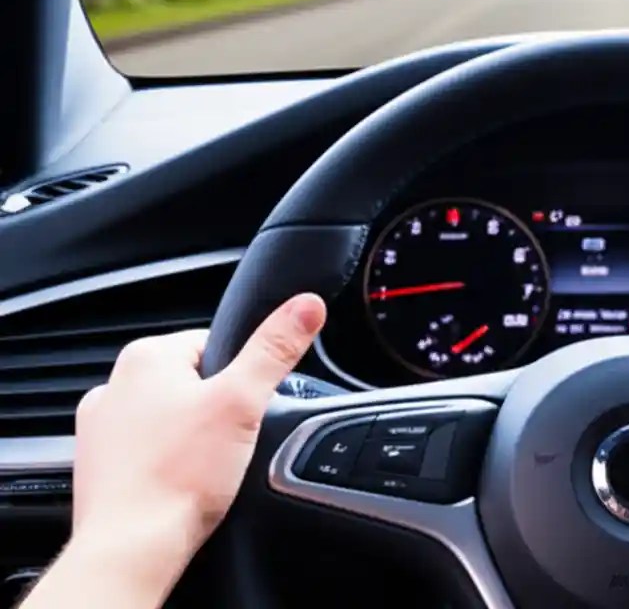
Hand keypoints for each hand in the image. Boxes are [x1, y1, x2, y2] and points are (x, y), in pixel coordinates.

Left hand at [68, 294, 326, 590]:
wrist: (132, 547)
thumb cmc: (179, 477)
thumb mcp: (243, 402)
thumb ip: (275, 349)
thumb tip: (306, 305)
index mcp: (147, 356)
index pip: (214, 344)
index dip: (241, 377)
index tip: (245, 408)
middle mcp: (113, 384)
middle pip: (192, 382)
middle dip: (216, 410)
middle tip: (228, 443)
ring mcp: (100, 427)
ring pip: (168, 418)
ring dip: (189, 437)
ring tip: (203, 468)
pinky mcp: (97, 465)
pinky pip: (146, 452)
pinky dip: (165, 465)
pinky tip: (180, 484)